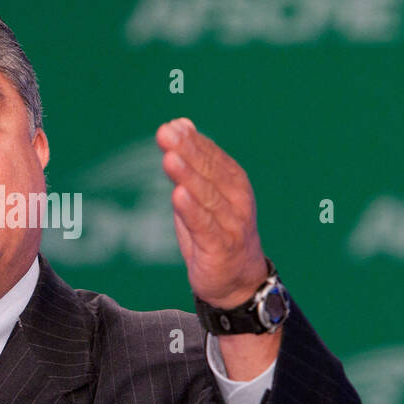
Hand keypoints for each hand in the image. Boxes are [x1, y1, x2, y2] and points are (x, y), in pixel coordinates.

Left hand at [156, 117, 267, 309]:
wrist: (237, 280)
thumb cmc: (217, 231)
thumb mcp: (203, 193)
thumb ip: (192, 161)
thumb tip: (179, 123)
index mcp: (233, 181)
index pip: (211, 156)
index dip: (191, 141)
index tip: (170, 127)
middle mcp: (237, 199)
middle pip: (209, 172)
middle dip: (187, 151)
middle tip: (166, 134)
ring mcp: (231, 224)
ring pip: (207, 197)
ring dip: (188, 177)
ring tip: (170, 159)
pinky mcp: (221, 248)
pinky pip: (205, 226)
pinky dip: (192, 211)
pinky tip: (178, 195)